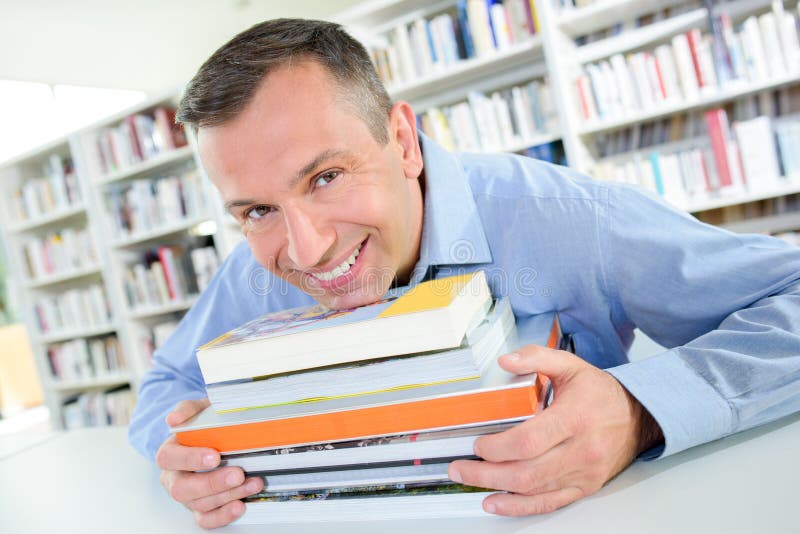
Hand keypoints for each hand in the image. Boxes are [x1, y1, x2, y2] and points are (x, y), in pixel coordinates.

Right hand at [156, 399, 263, 528]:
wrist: (212, 438)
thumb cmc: (204, 426)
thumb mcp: (198, 411)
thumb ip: (187, 410)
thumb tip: (173, 419)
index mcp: (169, 453)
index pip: (170, 458)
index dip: (191, 458)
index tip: (214, 456)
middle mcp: (174, 478)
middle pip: (182, 488)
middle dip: (212, 483)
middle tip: (238, 474)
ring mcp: (187, 496)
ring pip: (199, 504)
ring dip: (228, 496)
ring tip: (252, 484)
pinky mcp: (200, 509)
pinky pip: (206, 519)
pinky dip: (223, 516)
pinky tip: (241, 506)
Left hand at [448, 345, 662, 515]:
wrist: (639, 417)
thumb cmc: (601, 393)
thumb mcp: (570, 365)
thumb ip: (536, 358)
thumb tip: (506, 361)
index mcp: (575, 418)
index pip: (530, 441)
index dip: (498, 447)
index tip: (477, 444)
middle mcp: (581, 450)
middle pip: (527, 472)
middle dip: (487, 473)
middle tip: (460, 468)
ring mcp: (583, 473)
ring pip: (535, 490)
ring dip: (497, 489)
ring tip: (470, 482)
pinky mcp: (584, 487)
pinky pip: (549, 503)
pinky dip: (520, 507)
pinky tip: (496, 503)